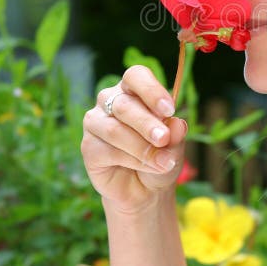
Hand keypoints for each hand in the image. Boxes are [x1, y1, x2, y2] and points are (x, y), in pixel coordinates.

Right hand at [81, 65, 187, 213]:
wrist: (145, 189)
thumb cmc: (159, 157)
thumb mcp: (174, 147)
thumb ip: (176, 135)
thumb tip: (178, 124)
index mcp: (133, 90)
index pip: (136, 76)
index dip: (152, 90)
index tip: (170, 109)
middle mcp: (110, 100)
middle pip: (125, 104)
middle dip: (147, 124)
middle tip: (164, 138)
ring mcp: (95, 122)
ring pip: (115, 129)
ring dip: (142, 147)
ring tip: (163, 162)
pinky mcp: (88, 146)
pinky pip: (108, 150)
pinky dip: (132, 160)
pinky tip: (145, 167)